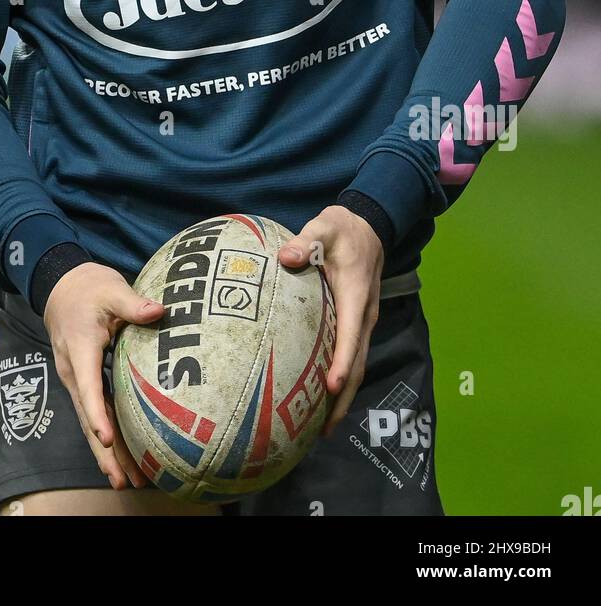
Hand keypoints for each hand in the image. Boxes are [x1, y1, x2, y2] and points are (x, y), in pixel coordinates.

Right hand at [43, 261, 164, 489]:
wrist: (61, 286)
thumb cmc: (89, 288)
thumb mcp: (111, 290)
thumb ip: (133, 303)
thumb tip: (160, 310)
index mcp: (80, 348)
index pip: (87, 386)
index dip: (97, 413)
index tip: (106, 438)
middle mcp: (73, 370)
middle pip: (87, 417)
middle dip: (104, 451)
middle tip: (123, 479)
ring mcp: (76, 379)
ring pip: (89, 421)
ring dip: (106, 453)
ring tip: (126, 481)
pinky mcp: (82, 381)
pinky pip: (93, 413)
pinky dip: (106, 438)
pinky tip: (120, 457)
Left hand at [277, 205, 383, 436]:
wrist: (368, 225)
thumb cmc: (342, 229)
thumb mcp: (324, 227)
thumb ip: (307, 241)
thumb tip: (285, 257)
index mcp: (356, 296)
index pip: (351, 336)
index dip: (342, 362)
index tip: (332, 386)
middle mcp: (365, 315)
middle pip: (358, 363)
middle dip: (344, 397)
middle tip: (324, 428)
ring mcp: (364, 321)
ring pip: (358, 365)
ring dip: (345, 395)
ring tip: (324, 426)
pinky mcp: (358, 323)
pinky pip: (352, 356)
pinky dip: (343, 379)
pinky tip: (325, 396)